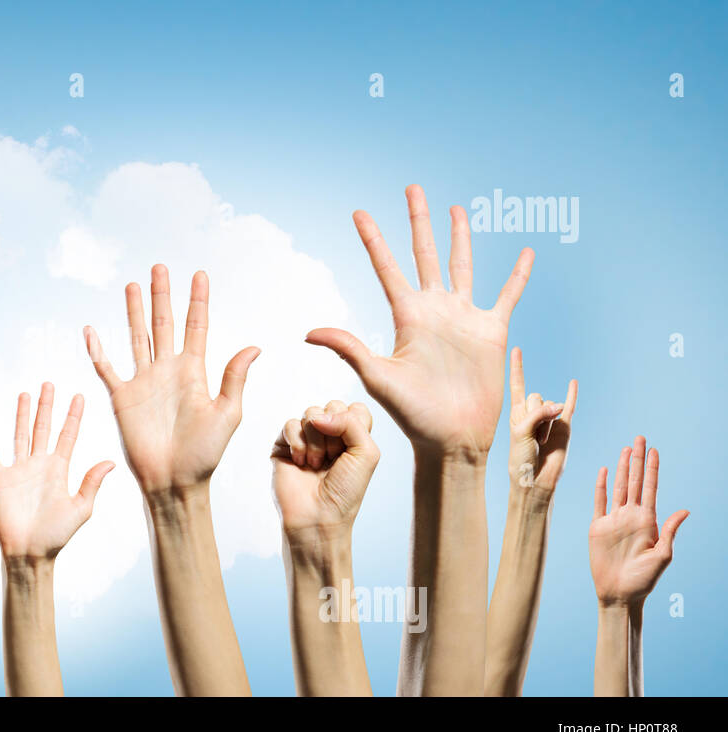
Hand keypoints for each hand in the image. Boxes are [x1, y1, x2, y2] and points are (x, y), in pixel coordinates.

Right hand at [0, 383, 114, 559]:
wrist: (29, 553)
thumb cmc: (56, 535)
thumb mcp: (80, 509)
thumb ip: (91, 484)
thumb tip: (110, 461)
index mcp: (60, 470)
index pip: (68, 436)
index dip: (73, 416)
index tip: (80, 396)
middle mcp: (40, 465)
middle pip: (44, 428)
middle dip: (47, 406)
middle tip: (50, 383)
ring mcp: (20, 470)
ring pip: (21, 435)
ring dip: (22, 415)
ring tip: (26, 393)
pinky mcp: (1, 479)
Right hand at [84, 265, 259, 494]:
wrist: (174, 481)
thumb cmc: (205, 454)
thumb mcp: (227, 414)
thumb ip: (234, 378)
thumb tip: (254, 346)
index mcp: (195, 373)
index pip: (197, 327)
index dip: (197, 301)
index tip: (199, 274)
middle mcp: (168, 371)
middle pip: (164, 324)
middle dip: (163, 296)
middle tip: (160, 267)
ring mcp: (144, 382)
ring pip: (137, 338)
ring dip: (134, 312)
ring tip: (133, 285)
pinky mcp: (123, 398)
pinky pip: (107, 368)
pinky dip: (98, 350)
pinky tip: (90, 331)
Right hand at [271, 401, 379, 540]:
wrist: (318, 517)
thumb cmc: (345, 491)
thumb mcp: (366, 453)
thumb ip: (352, 422)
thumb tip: (318, 416)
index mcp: (352, 436)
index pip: (355, 408)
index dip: (353, 425)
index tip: (350, 450)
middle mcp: (329, 435)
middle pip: (332, 406)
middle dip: (334, 434)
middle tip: (332, 460)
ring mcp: (306, 438)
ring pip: (310, 414)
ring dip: (316, 442)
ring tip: (315, 465)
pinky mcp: (283, 445)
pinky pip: (290, 424)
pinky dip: (298, 444)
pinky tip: (300, 463)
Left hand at [306, 185, 533, 455]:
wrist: (451, 438)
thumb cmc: (412, 415)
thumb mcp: (377, 378)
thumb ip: (349, 348)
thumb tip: (309, 332)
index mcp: (406, 317)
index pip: (386, 268)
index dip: (373, 240)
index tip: (359, 212)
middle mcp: (433, 311)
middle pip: (424, 255)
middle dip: (418, 222)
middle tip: (413, 188)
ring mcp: (463, 319)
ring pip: (462, 266)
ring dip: (459, 237)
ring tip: (457, 209)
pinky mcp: (492, 331)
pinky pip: (507, 295)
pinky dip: (517, 275)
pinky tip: (525, 252)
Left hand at [507, 347, 576, 491]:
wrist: (535, 479)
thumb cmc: (521, 458)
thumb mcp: (520, 434)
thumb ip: (536, 416)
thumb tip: (559, 406)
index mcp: (517, 413)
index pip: (517, 385)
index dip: (516, 367)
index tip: (515, 348)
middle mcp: (533, 412)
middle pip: (537, 396)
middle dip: (535, 414)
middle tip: (532, 436)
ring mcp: (550, 418)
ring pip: (552, 406)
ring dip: (547, 424)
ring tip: (542, 441)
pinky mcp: (564, 426)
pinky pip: (570, 405)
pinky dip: (572, 394)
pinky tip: (573, 382)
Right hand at [589, 437, 688, 606]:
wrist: (619, 593)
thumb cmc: (644, 579)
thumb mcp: (663, 556)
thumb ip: (670, 531)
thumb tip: (684, 510)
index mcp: (648, 521)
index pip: (650, 488)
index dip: (652, 469)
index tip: (654, 451)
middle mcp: (631, 516)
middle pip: (634, 481)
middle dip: (637, 460)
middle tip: (640, 438)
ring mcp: (614, 520)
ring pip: (618, 487)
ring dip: (621, 468)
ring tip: (625, 449)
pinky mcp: (597, 527)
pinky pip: (599, 502)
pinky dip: (600, 486)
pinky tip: (603, 471)